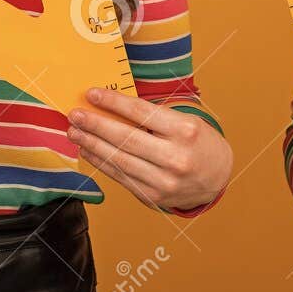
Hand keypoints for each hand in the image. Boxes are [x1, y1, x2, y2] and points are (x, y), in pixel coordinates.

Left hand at [67, 88, 230, 212]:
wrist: (217, 176)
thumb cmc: (197, 142)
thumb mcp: (185, 122)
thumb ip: (152, 117)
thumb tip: (109, 107)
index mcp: (186, 131)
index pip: (142, 113)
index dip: (114, 102)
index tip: (92, 94)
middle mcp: (176, 157)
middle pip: (126, 138)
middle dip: (95, 125)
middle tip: (75, 114)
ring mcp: (164, 181)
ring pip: (120, 160)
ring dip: (92, 145)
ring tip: (75, 132)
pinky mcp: (154, 197)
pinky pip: (121, 177)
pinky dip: (101, 163)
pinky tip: (88, 151)